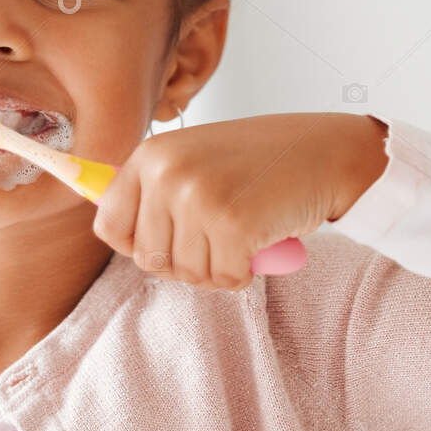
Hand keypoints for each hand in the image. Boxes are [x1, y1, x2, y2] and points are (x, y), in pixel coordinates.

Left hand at [92, 113, 388, 290]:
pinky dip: (245, 272)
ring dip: (219, 266)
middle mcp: (166, 173)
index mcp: (150, 155)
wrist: (324, 151)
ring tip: (243, 230)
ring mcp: (198, 197)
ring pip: (188, 274)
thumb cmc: (260, 162)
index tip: (170, 239)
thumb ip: (154, 192)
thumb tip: (107, 225)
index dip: (139, 244)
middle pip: (148, 259)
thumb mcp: (193, 161)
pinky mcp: (232, 224)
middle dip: (185, 260)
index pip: (108, 226)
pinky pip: (225, 279)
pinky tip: (260, 240)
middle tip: (219, 234)